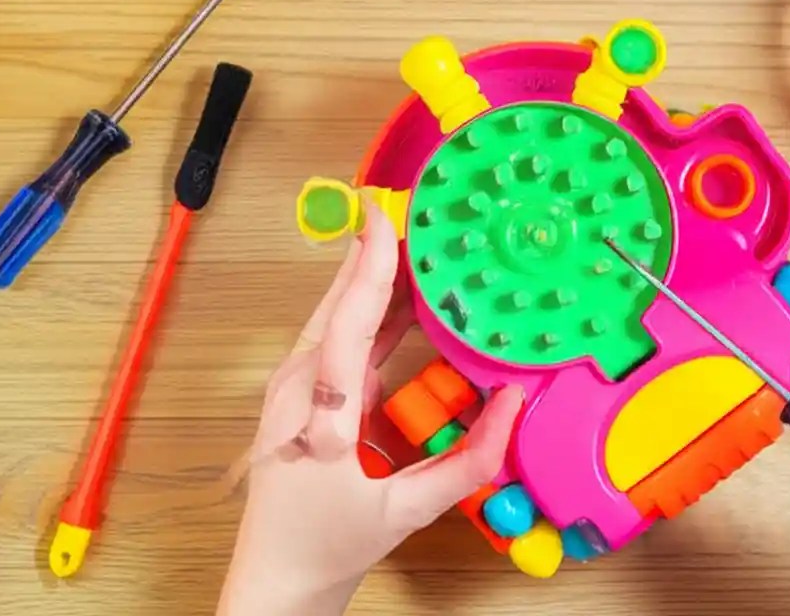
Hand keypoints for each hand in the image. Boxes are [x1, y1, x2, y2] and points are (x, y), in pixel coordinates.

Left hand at [218, 205, 523, 614]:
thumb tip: (513, 405)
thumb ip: (469, 463)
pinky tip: (403, 294)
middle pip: (336, 307)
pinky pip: (338, 339)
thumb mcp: (409, 512)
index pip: (344, 329)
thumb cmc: (330, 547)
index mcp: (317, 419)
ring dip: (373, 277)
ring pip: (336, 317)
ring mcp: (293, 390)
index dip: (367, 272)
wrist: (276, 579)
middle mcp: (296, 392)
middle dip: (374, 256)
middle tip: (415, 210)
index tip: (384, 221)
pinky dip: (370, 310)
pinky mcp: (303, 395)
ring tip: (417, 239)